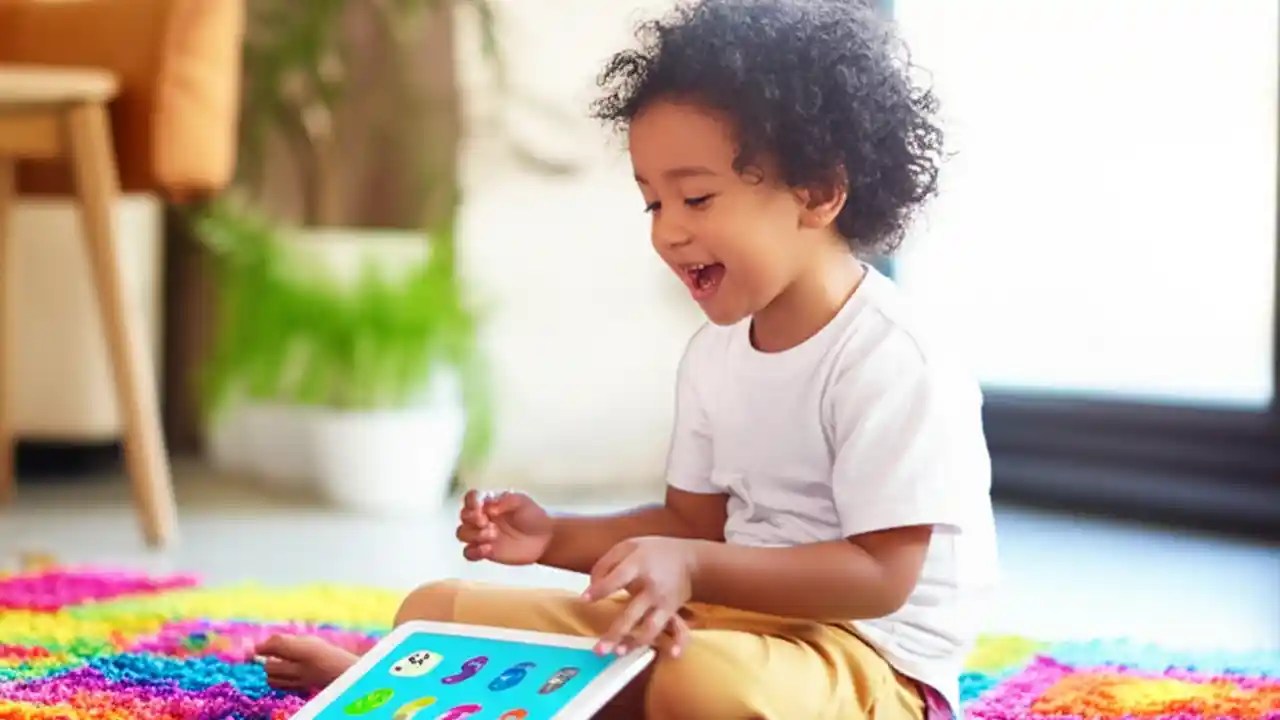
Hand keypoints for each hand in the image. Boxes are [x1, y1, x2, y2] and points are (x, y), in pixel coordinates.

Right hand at [456, 490, 553, 564]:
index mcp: (489, 503)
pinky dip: (474, 551)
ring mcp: (482, 536)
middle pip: (463, 516)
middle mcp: (482, 518)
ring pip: (462, 534)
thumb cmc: (533, 517)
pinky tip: (489, 549)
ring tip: (493, 534)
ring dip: (474, 534)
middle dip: (472, 518)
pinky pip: (469, 553)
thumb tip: (488, 506)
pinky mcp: (485, 552)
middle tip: (486, 521)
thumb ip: (505, 501)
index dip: (471, 501)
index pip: (470, 498)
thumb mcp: (522, 502)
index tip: (479, 506)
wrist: (545, 539)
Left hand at [584, 537, 699, 657]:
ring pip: (650, 628)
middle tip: (598, 650)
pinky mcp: (672, 612)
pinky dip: (676, 643)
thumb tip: (592, 587)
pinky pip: (675, 630)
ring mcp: (663, 602)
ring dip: (635, 643)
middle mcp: (652, 586)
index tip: (584, 599)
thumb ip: (606, 563)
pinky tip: (672, 654)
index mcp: (639, 565)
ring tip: (618, 653)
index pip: (617, 578)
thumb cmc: (653, 553)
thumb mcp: (628, 546)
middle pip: (632, 613)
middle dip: (615, 633)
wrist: (690, 560)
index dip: (600, 590)